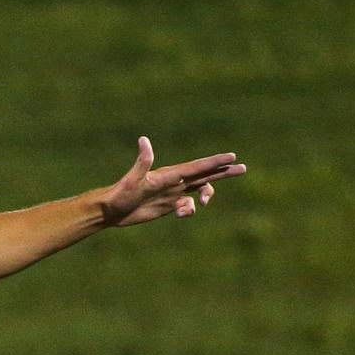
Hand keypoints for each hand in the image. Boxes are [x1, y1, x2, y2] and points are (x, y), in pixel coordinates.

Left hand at [100, 136, 246, 227]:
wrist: (111, 210)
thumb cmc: (121, 193)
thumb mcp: (133, 179)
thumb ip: (142, 161)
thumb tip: (144, 140)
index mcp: (169, 174)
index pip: (197, 167)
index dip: (215, 162)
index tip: (232, 157)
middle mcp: (173, 181)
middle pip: (205, 175)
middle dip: (223, 172)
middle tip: (243, 168)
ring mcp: (171, 193)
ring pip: (198, 190)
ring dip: (207, 195)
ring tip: (202, 203)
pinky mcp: (167, 206)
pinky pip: (187, 206)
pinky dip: (190, 210)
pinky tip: (182, 214)